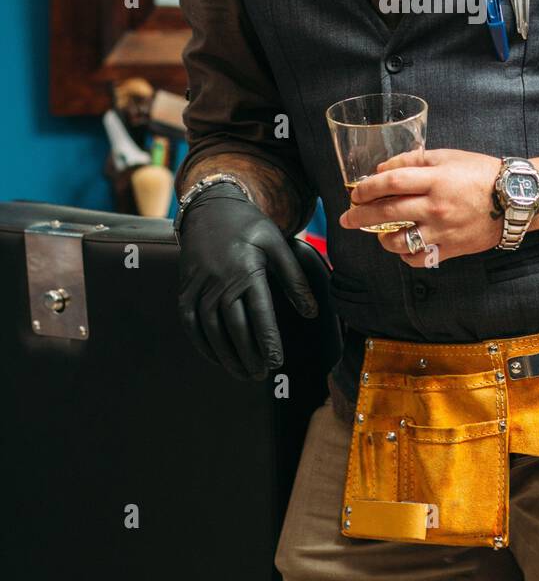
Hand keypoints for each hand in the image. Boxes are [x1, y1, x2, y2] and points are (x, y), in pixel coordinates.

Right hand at [176, 183, 318, 379]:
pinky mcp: (185, 287)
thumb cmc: (249, 226)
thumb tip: (311, 312)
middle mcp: (220, 278)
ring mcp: (199, 284)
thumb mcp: (278, 244)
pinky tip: (216, 357)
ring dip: (226, 354)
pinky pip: (190, 321)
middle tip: (261, 373)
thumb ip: (294, 279)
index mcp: (246, 268)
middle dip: (249, 353)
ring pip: (211, 328)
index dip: (268, 340)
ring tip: (243, 372)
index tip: (277, 362)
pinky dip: (202, 343)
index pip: (259, 313)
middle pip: (234, 326)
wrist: (210, 207)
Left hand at [338, 149, 502, 265]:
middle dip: (360, 216)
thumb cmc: (482, 173)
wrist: (515, 199)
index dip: (367, 189)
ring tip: (379, 234)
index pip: (390, 183)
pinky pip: (418, 258)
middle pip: (387, 213)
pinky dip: (405, 255)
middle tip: (346, 219)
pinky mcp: (450, 248)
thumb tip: (383, 170)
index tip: (355, 193)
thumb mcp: (448, 156)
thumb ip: (413, 160)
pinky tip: (404, 246)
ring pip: (399, 241)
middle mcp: (436, 206)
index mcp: (435, 179)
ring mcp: (442, 231)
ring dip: (381, 238)